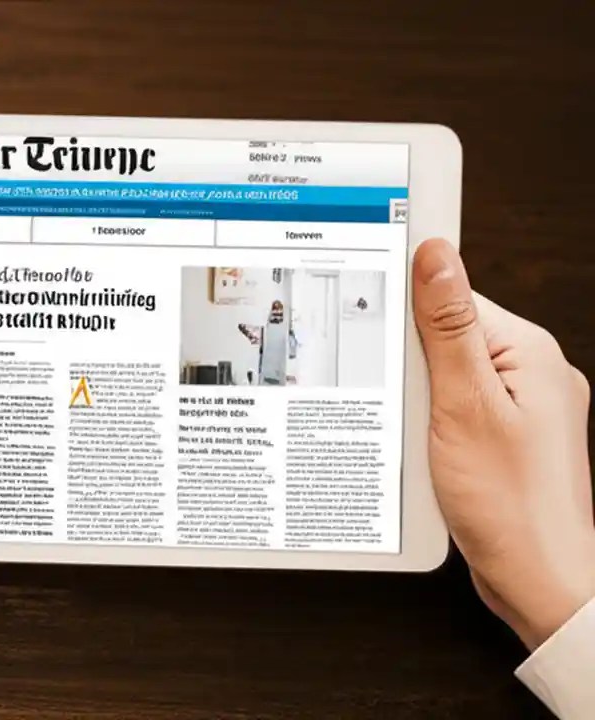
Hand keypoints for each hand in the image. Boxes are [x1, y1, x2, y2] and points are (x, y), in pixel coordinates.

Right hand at [414, 238, 594, 649]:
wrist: (538, 579)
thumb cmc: (512, 505)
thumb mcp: (464, 406)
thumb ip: (447, 328)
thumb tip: (435, 257)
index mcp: (528, 351)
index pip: (454, 296)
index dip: (407, 309)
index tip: (376, 323)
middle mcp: (530, 371)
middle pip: (443, 336)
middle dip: (408, 366)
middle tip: (405, 402)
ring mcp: (519, 406)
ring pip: (441, 376)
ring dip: (414, 400)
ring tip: (419, 436)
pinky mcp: (500, 436)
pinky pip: (450, 408)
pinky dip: (425, 424)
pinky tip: (422, 450)